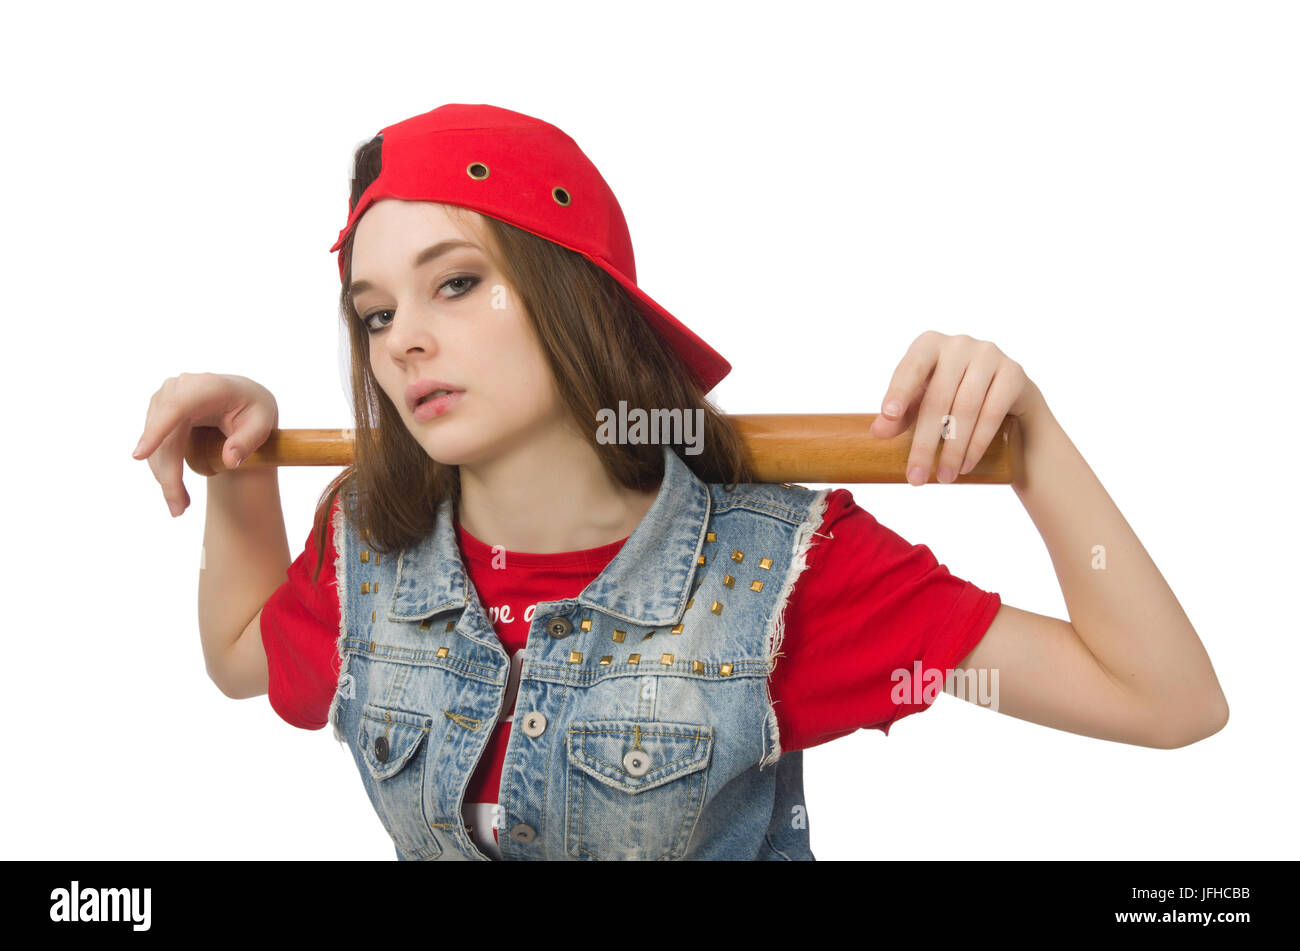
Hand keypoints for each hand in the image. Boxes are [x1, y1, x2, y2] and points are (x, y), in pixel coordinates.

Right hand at [131, 373, 279, 516]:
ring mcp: (164, 397)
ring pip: (156, 444)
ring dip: (165, 477)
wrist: (243, 398)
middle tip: (178, 510)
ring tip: (181, 505)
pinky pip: (154, 444)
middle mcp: (180, 387)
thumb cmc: (254, 410)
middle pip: (165, 436)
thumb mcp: (263, 424)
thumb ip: (248, 441)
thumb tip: (230, 461)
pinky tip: (176, 490)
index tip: (139, 455)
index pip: (177, 408)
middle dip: (168, 475)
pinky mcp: (157, 410)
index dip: (157, 431)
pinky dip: (163, 468)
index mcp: (208, 386)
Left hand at [868, 331, 1044, 483]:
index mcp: (929, 344)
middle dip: (924, 443)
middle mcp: (959, 344)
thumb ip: (899, 414)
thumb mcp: (922, 401)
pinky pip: (993, 413)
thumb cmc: (953, 394)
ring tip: (943, 478)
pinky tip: (966, 465)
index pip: (910, 367)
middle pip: (937, 398)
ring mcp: (989, 355)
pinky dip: (977, 443)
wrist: (1008, 394)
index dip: (899, 390)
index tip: (888, 414)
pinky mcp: (1014, 373)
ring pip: (966, 408)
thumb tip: (877, 432)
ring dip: (952, 449)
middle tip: (916, 477)